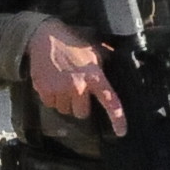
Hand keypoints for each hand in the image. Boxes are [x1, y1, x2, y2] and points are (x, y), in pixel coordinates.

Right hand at [25, 18, 125, 133]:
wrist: (45, 36)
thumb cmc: (73, 43)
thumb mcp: (95, 50)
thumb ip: (107, 63)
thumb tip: (125, 67)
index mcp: (95, 76)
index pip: (110, 100)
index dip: (117, 118)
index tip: (121, 132)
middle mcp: (78, 86)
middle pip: (82, 113)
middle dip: (79, 105)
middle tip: (76, 90)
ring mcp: (60, 89)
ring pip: (65, 110)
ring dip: (65, 102)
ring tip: (62, 84)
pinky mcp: (45, 90)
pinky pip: (50, 104)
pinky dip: (51, 97)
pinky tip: (52, 82)